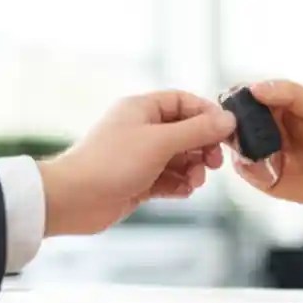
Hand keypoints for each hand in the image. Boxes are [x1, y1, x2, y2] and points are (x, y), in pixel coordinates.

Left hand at [37, 91, 235, 236]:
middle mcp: (141, 129)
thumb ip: (197, 130)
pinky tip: (182, 191)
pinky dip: (179, 185)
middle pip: (185, 131)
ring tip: (194, 182)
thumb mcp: (160, 142)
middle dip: (202, 147)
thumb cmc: (110, 163)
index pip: (184, 102)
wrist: (74, 200)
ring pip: (179, 158)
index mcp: (142, 109)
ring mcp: (139, 156)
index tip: (226, 132)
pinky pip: (169, 179)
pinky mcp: (138, 180)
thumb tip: (227, 119)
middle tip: (213, 163)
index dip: (207, 115)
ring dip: (192, 170)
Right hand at [225, 80, 302, 237]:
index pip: (244, 97)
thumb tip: (254, 88)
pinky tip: (257, 163)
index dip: (234, 98)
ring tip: (244, 144)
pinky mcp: (266, 178)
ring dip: (234, 145)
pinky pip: (247, 171)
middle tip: (229, 126)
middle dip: (227, 124)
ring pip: (235, 147)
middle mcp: (265, 128)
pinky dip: (245, 167)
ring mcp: (264, 153)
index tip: (228, 100)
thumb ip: (287, 93)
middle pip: (233, 123)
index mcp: (275, 105)